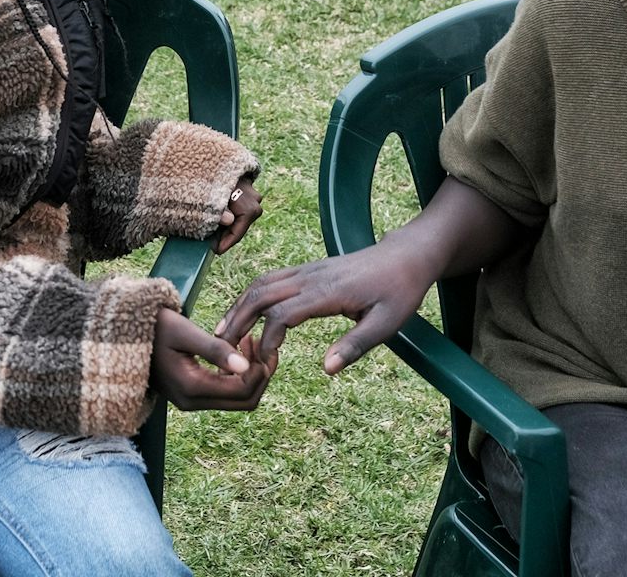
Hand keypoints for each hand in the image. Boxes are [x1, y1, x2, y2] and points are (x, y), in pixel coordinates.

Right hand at [150, 308, 269, 410]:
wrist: (125, 336)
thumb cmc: (153, 327)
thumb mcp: (184, 331)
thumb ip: (215, 349)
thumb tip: (246, 365)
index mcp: (192, 387)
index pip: (242, 391)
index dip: (259, 370)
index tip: (259, 340)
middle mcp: (192, 402)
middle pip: (245, 402)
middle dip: (260, 375)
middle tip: (260, 344)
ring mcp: (191, 402)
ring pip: (237, 400)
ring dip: (250, 375)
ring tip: (248, 341)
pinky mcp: (191, 395)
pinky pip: (225, 393)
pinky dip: (238, 375)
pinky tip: (235, 348)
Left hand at [213, 176, 261, 254]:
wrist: (213, 155)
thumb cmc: (210, 176)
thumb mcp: (211, 196)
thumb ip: (219, 211)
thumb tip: (229, 220)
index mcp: (249, 207)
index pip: (238, 233)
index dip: (226, 244)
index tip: (215, 252)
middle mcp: (256, 202)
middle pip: (240, 226)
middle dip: (226, 235)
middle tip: (210, 242)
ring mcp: (254, 196)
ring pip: (240, 218)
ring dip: (227, 224)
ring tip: (211, 230)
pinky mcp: (249, 192)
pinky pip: (240, 209)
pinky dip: (229, 214)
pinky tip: (217, 219)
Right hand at [216, 238, 431, 374]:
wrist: (406, 256)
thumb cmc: (399, 292)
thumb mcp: (386, 324)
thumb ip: (355, 346)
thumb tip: (326, 369)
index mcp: (327, 292)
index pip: (282, 314)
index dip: (267, 340)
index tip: (262, 364)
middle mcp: (311, 276)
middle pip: (260, 295)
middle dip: (237, 321)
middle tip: (220, 348)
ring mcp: (307, 269)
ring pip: (261, 283)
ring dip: (239, 307)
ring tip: (222, 332)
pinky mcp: (307, 269)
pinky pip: (271, 278)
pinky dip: (251, 295)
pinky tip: (244, 312)